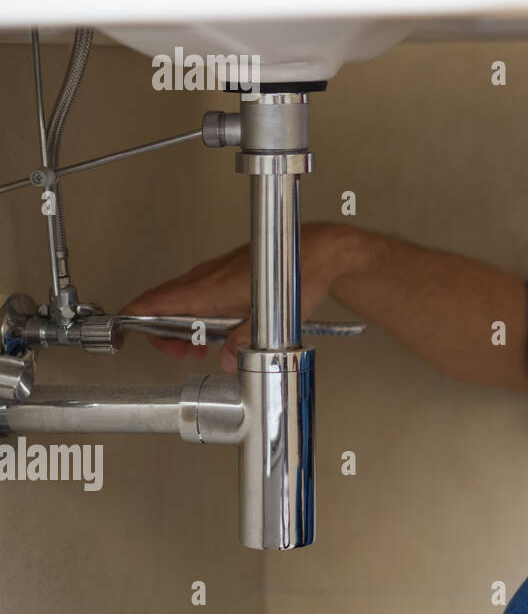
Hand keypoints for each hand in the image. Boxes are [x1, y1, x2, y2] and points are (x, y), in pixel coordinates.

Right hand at [119, 222, 342, 372]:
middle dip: (162, 333)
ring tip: (197, 347)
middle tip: (180, 353)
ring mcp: (215, 273)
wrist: (318, 251)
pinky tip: (214, 329)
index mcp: (208, 289)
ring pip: (180, 300)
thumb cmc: (297, 275)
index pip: (154, 302)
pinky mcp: (226, 273)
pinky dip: (196, 313)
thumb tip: (228, 361)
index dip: (133, 318)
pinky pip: (197, 294)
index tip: (122, 333)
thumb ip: (245, 343)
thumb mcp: (271, 320)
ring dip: (181, 325)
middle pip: (162, 305)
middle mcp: (206, 278)